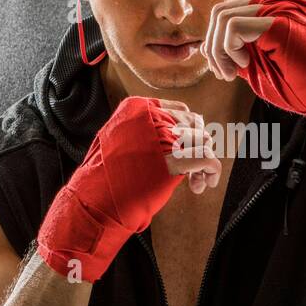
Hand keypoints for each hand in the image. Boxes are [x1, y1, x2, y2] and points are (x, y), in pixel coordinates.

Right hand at [36, 97, 220, 281]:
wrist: (94, 198)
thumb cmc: (107, 174)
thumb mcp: (121, 137)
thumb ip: (148, 129)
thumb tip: (185, 133)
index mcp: (137, 107)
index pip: (182, 111)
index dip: (190, 132)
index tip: (187, 150)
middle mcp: (152, 117)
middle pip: (195, 126)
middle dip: (199, 147)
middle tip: (193, 171)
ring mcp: (163, 137)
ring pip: (203, 142)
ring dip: (205, 162)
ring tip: (195, 182)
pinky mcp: (173, 160)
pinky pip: (207, 159)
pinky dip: (211, 171)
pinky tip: (203, 184)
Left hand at [200, 0, 305, 152]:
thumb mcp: (265, 66)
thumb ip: (242, 51)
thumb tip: (209, 48)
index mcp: (276, 8)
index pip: (229, 13)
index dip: (217, 44)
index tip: (226, 71)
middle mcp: (277, 0)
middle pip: (221, 12)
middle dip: (213, 47)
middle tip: (225, 74)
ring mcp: (279, 6)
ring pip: (223, 17)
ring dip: (219, 50)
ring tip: (233, 73)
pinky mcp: (279, 20)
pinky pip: (233, 26)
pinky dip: (229, 49)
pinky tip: (244, 65)